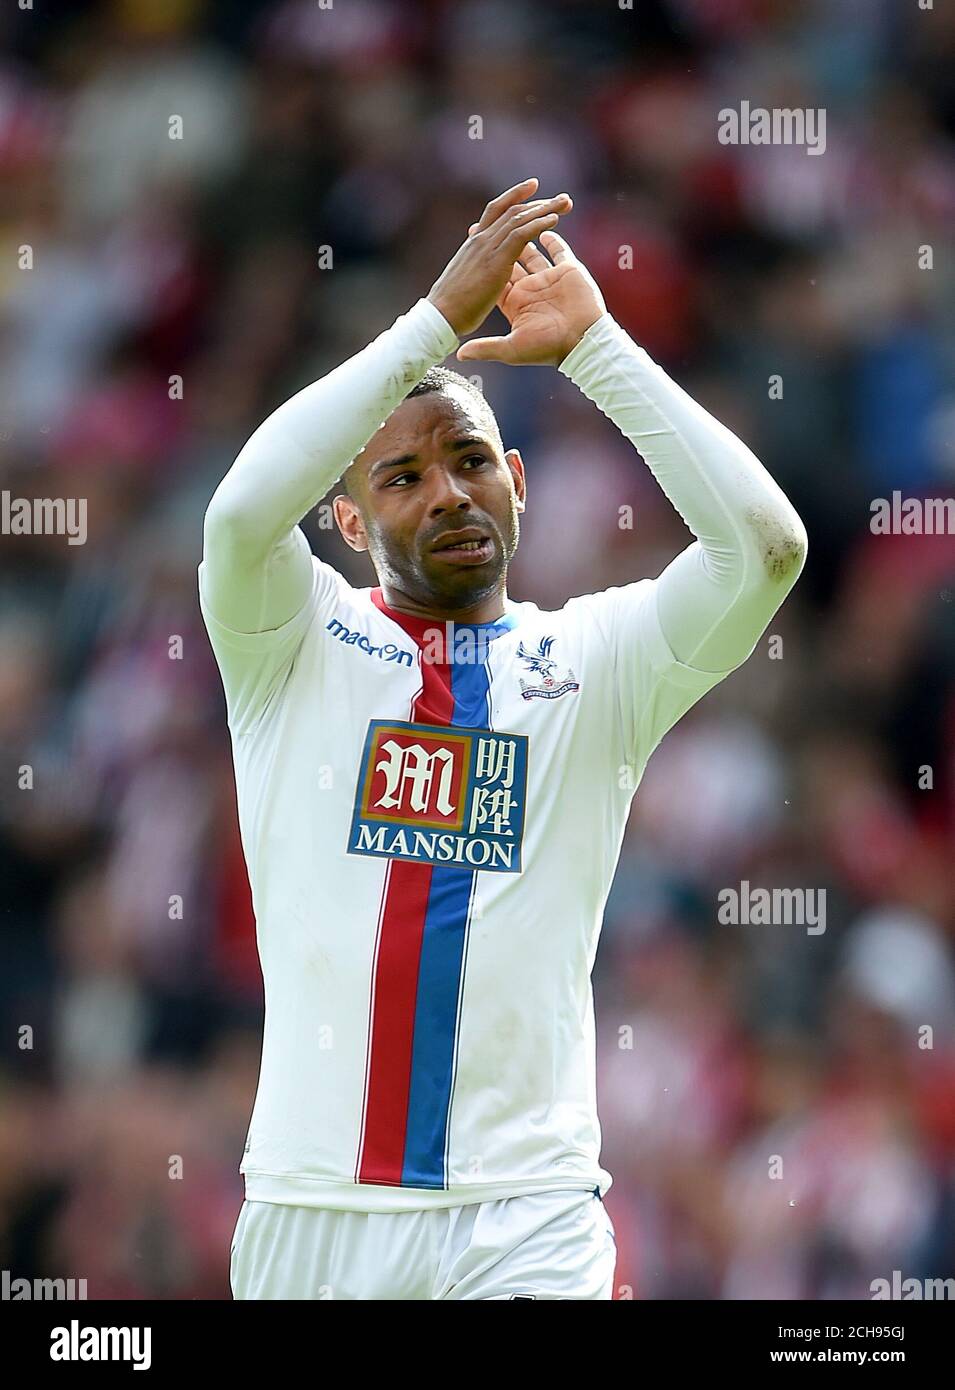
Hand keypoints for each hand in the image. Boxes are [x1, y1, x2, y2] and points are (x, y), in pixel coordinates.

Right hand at [427, 178, 572, 337]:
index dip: (514, 197)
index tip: (532, 188)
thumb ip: (474, 269)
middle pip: (512, 211)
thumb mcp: (464, 280)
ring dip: (545, 209)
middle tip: (561, 199)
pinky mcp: (496, 260)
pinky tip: (554, 219)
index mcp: (473, 244)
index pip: (496, 211)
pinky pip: (521, 235)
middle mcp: (480, 240)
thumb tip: (479, 271)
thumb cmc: (450, 307)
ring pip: (519, 218)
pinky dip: (538, 224)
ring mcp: (487, 248)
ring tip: (565, 203)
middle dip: (538, 202)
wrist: (441, 316)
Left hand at [456, 228, 605, 366]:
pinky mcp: (568, 272)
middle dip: (498, 243)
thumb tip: (458, 354)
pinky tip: (544, 224)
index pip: (495, 277)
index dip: (482, 262)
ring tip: (513, 218)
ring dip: (524, 235)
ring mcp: (549, 279)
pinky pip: (559, 250)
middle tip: (485, 225)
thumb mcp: (513, 348)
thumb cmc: (548, 347)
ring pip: (532, 251)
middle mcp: (530, 288)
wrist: (584, 342)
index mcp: (516, 302)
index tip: (470, 245)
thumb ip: (486, 348)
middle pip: (510, 259)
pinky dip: (552, 238)